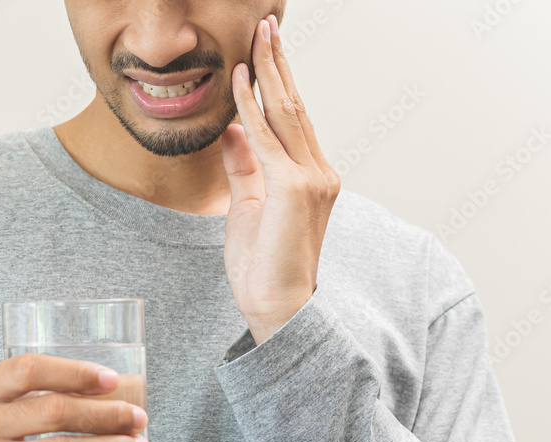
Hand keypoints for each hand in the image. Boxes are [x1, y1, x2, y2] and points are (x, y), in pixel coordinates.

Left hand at [220, 13, 340, 344]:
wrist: (275, 305)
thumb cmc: (262, 266)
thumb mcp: (247, 206)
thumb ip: (243, 167)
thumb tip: (232, 131)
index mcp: (310, 176)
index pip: (292, 119)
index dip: (276, 81)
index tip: (262, 51)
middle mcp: (318, 172)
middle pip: (294, 106)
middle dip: (277, 63)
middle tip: (265, 25)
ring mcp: (311, 179)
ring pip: (286, 113)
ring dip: (268, 71)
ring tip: (257, 37)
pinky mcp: (295, 189)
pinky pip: (267, 139)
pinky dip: (251, 107)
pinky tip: (239, 81)